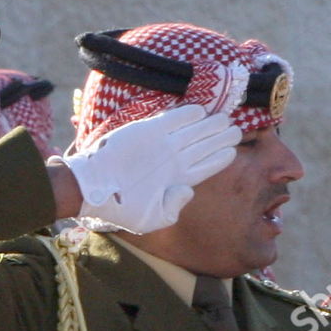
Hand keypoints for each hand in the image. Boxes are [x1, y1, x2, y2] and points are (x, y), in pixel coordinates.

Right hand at [59, 103, 240, 232]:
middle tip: (237, 130)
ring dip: (211, 124)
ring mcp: (163, 144)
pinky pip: (172, 120)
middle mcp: (174, 161)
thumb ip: (173, 207)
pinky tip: (201, 112)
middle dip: (222, 137)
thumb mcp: (151, 218)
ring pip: (194, 132)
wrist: (93, 188)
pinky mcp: (148, 130)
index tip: (235, 150)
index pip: (207, 166)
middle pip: (205, 146)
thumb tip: (189, 190)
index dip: (221, 157)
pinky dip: (186, 115)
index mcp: (178, 180)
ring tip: (227, 119)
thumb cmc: (121, 207)